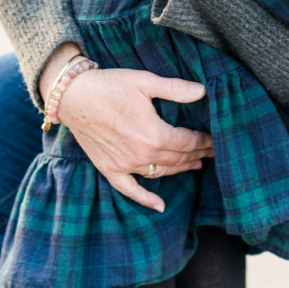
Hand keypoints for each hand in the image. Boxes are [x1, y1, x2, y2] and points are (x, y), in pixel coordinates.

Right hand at [58, 64, 213, 211]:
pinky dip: (146, 199)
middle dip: (197, 155)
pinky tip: (159, 206)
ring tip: (195, 165)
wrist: (74, 96)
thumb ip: (175, 88)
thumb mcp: (145, 81)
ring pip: (160, 172)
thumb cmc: (111, 85)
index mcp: (154, 134)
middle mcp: (142, 154)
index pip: (187, 142)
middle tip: (211, 152)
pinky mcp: (110, 169)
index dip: (203, 141)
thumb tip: (203, 90)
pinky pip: (130, 190)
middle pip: (177, 158)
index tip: (214, 139)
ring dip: (180, 170)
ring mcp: (125, 165)